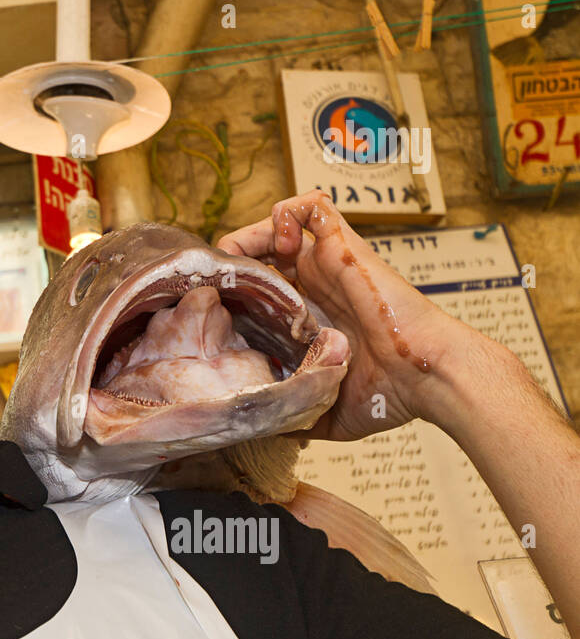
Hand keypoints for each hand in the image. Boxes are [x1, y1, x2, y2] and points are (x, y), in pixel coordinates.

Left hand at [215, 191, 478, 440]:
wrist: (426, 375)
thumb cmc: (388, 395)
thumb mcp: (326, 413)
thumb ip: (295, 414)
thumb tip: (265, 430)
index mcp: (306, 318)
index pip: (257, 293)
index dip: (231, 295)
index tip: (210, 310)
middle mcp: (313, 287)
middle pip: (259, 254)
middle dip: (230, 263)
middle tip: (216, 283)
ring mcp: (326, 264)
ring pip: (278, 225)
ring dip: (251, 234)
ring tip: (241, 260)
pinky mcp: (343, 247)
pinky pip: (314, 208)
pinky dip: (288, 213)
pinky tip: (280, 243)